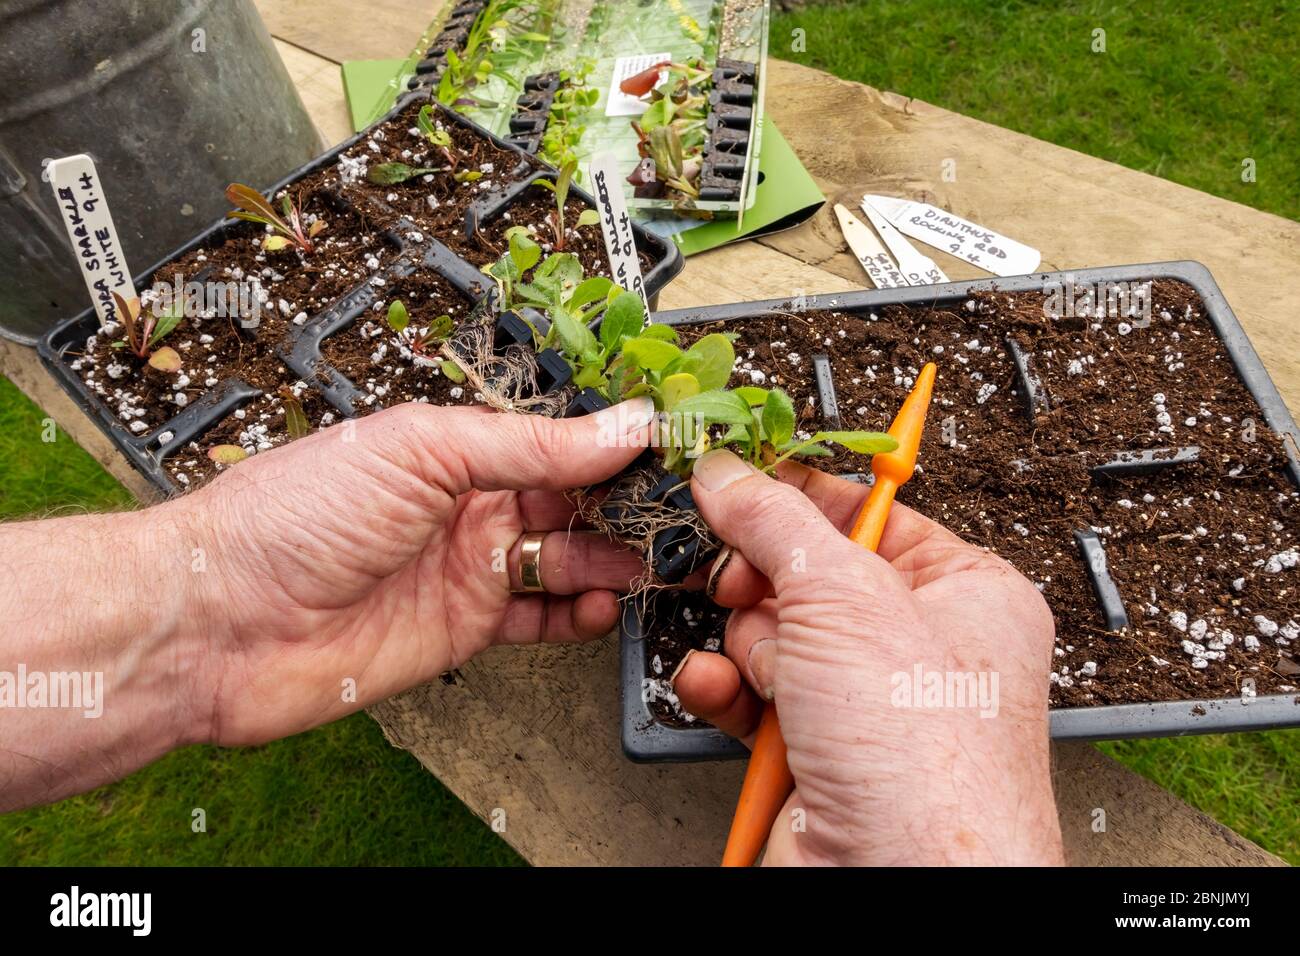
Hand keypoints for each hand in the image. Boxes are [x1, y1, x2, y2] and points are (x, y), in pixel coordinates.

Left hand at [179, 398, 654, 745]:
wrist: (221, 621)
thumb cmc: (292, 515)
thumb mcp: (423, 451)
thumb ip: (532, 445)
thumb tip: (621, 424)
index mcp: (457, 446)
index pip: (559, 437)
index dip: (615, 442)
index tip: (673, 445)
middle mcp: (468, 504)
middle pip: (575, 500)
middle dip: (630, 504)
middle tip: (687, 511)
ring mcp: (468, 568)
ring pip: (569, 559)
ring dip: (618, 559)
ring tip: (663, 560)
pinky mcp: (464, 629)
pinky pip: (541, 621)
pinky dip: (579, 617)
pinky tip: (604, 605)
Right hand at [673, 450, 1063, 865]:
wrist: (898, 884)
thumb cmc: (929, 761)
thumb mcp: (845, 598)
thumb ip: (776, 522)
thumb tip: (729, 474)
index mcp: (965, 593)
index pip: (869, 515)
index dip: (800, 495)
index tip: (739, 476)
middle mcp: (920, 648)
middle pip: (810, 574)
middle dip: (766, 584)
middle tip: (742, 581)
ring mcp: (867, 704)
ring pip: (773, 636)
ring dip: (748, 646)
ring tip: (766, 666)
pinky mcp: (818, 751)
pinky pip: (755, 695)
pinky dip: (729, 690)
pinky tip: (723, 690)